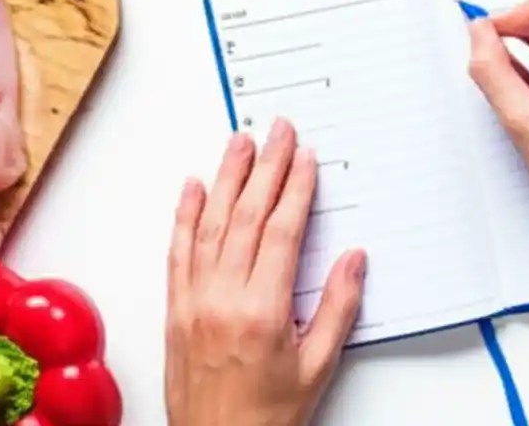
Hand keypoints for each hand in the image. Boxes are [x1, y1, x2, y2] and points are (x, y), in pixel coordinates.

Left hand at [165, 119, 366, 425]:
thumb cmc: (266, 415)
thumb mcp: (318, 367)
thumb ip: (337, 309)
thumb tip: (353, 259)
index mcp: (262, 311)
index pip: (281, 232)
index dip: (295, 188)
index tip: (304, 158)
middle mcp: (222, 299)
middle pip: (246, 216)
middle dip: (265, 167)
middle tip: (278, 131)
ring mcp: (193, 302)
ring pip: (210, 225)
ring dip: (226, 178)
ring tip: (239, 143)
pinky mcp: (175, 310)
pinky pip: (177, 251)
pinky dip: (185, 215)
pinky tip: (193, 187)